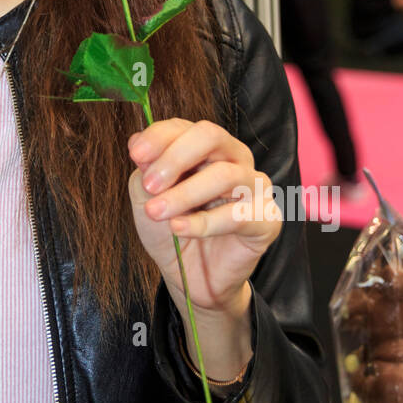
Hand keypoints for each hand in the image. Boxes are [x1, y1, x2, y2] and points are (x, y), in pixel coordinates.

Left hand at [128, 118, 281, 314]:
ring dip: (185, 194)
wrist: (190, 276)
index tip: (135, 155)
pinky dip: (204, 223)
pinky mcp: (267, 219)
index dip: (159, 137)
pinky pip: (237, 215)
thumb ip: (145, 171)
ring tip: (158, 212)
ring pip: (225, 175)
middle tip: (150, 185)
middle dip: (175, 158)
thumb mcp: (147, 198)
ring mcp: (255, 187)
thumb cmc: (172, 229)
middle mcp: (234, 159)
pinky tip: (179, 228)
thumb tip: (139, 145)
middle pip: (211, 136)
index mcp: (205, 148)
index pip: (185, 127)